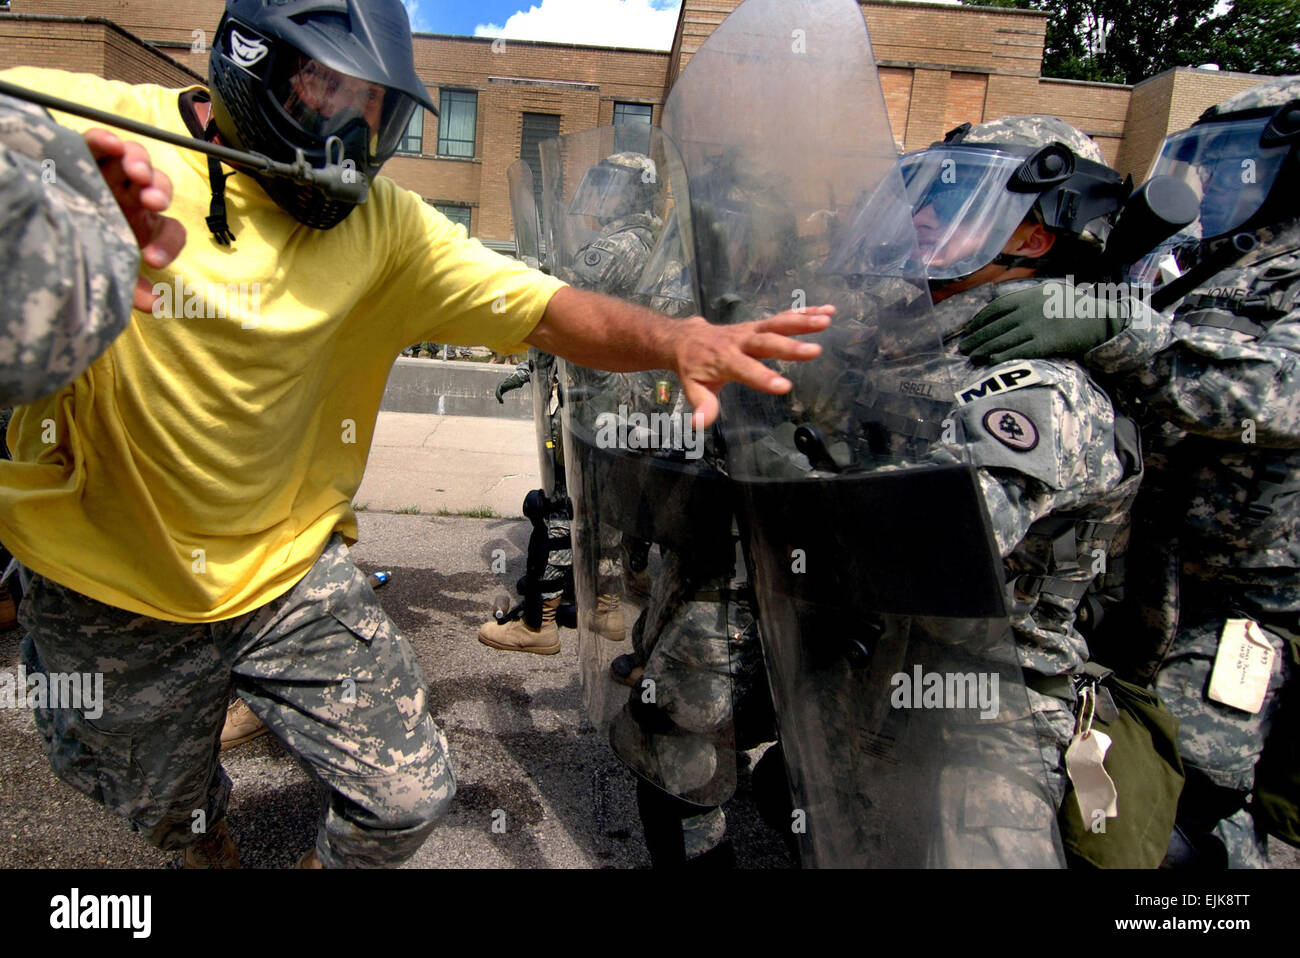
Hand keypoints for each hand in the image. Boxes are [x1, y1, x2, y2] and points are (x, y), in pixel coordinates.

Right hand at [83, 128, 186, 312]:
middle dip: (159, 192)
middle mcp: (132, 197)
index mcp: (143, 225)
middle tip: (152, 202)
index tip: (152, 261)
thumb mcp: (106, 266)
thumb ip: (131, 287)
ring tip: (137, 173)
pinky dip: (106, 140)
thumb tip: (157, 305)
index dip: (168, 245)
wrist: (44, 225)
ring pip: (135, 160)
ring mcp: (110, 175)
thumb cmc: (82, 246)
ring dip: (140, 163)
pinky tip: (110, 144)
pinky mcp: (86, 157)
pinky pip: (99, 143)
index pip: (170, 230)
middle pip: (157, 186)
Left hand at [671, 305, 833, 428]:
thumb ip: (701, 406)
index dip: (763, 378)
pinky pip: (783, 317)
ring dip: (802, 321)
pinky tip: (827, 311)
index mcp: (724, 360)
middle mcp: (740, 341)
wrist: (686, 338)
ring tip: (826, 322)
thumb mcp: (693, 389)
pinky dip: (805, 312)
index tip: (784, 387)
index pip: (745, 369)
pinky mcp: (760, 324)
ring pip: (777, 324)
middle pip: (766, 342)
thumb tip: (699, 425)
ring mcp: (751, 330)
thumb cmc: (694, 368)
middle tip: (814, 352)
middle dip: (790, 347)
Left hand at [959, 281, 1124, 364]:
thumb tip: (1006, 305)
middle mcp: (1029, 309)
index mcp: (1029, 295)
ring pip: (1003, 339)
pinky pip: (1018, 350)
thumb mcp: (1052, 290)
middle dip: (977, 337)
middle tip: (963, 348)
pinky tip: (991, 360)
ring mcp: (1036, 326)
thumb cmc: (1077, 306)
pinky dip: (1003, 355)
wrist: (1100, 319)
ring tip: (972, 357)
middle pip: (995, 326)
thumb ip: (1030, 296)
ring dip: (984, 349)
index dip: (979, 321)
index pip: (995, 308)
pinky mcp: (1045, 343)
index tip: (969, 330)